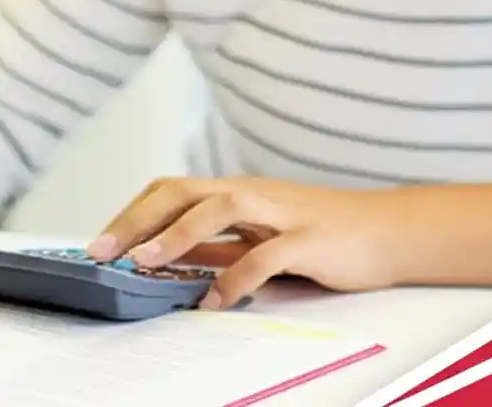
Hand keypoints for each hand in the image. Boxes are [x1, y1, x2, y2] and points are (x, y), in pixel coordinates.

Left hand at [87, 177, 409, 308]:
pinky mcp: (309, 238)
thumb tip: (172, 263)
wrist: (389, 231)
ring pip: (218, 208)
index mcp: (237, 191)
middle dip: (136, 219)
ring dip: (176, 235)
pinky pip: (265, 256)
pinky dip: (234, 280)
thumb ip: (222, 247)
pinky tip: (214, 301)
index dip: (132, 212)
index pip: (171, 190)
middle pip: (181, 191)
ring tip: (144, 262)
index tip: (101, 242)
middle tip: (103, 251)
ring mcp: (281, 212)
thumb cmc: (324, 235)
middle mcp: (253, 193)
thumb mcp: (262, 237)